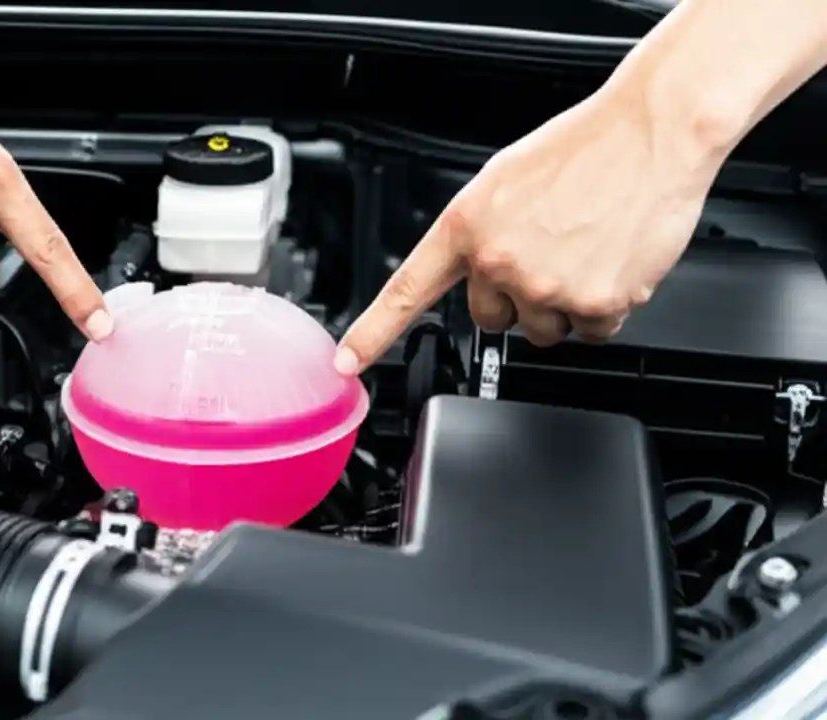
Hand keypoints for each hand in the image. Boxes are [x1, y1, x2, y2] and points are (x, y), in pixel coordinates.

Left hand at [334, 86, 724, 374]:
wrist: (653, 133)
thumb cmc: (584, 149)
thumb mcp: (505, 182)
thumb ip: (482, 233)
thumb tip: (479, 273)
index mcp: (467, 226)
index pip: (407, 291)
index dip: (373, 334)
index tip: (348, 364)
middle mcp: (498, 261)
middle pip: (492, 319)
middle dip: (516, 297)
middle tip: (549, 253)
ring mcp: (545, 287)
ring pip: (543, 330)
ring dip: (563, 304)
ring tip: (585, 251)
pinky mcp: (596, 304)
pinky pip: (592, 332)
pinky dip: (605, 307)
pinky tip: (612, 263)